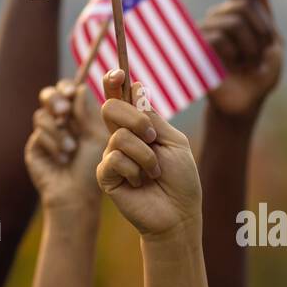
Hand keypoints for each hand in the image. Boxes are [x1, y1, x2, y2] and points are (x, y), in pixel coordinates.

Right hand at [25, 79, 105, 211]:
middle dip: (56, 100)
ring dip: (58, 132)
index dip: (67, 87)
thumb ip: (88, 111)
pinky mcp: (34, 146)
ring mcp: (45, 132)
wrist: (78, 193)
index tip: (72, 92)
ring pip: (42, 115)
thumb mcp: (97, 135)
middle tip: (64, 112)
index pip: (68, 90)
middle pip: (49, 95)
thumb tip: (78, 89)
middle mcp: (59, 120)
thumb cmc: (92, 165)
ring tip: (71, 149)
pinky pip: (38, 134)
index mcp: (77, 114)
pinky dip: (53, 145)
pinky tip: (62, 160)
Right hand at [96, 69, 200, 237]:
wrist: (179, 213)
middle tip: (152, 138)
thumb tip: (133, 87)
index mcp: (137, 124)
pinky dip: (135, 170)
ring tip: (154, 172)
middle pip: (111, 107)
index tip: (118, 73)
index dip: (114, 81)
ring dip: (146, 155)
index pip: (119, 96)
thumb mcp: (172, 141)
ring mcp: (111, 155)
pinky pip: (114, 159)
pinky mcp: (105, 175)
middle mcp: (120, 135)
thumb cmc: (180, 179)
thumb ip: (151, 117)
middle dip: (136, 120)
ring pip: (119, 136)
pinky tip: (141, 183)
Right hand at [201, 0, 282, 118]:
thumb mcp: (273, 45)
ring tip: (249, 64)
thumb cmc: (261, 75)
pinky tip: (232, 67)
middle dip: (262, 29)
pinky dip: (234, 54)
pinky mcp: (196, 47)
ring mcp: (207, 30)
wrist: (246, 102)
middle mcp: (221, 17)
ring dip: (251, 47)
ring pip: (234, 22)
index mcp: (240, 13)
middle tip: (265, 50)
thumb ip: (268, 18)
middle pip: (244, 4)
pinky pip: (218, 38)